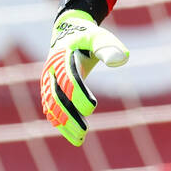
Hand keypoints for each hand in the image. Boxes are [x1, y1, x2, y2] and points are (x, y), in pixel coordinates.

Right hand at [40, 10, 129, 145]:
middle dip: (68, 116)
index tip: (92, 108)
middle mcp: (51, 71)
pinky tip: (72, 135)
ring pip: (51, 106)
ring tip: (79, 139)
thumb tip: (122, 59)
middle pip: (56, 97)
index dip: (78, 94)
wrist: (67, 32)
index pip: (68, 79)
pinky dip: (60, 122)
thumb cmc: (87, 36)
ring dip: (63, 123)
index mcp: (62, 58)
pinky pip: (51, 109)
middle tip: (84, 132)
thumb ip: (108, 47)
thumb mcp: (98, 37)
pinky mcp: (49, 89)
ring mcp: (47, 82)